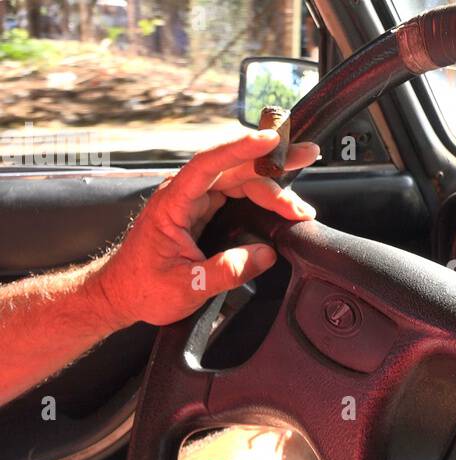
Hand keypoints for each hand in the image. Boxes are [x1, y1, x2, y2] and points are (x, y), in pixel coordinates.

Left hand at [93, 131, 319, 328]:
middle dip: (273, 163)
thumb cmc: (142, 288)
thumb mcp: (186, 287)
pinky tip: (283, 203)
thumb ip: (226, 271)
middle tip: (307, 157)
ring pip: (240, 180)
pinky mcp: (204, 211)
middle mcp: (184, 195)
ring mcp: (195, 201)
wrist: (121, 295)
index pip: (208, 165)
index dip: (240, 149)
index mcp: (173, 204)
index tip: (269, 140)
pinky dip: (263, 197)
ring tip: (302, 205)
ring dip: (274, 186)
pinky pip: (238, 194)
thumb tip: (264, 255)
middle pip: (234, 168)